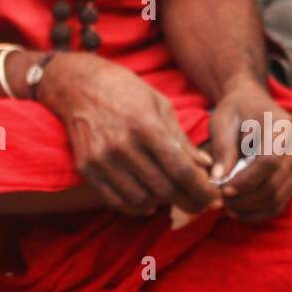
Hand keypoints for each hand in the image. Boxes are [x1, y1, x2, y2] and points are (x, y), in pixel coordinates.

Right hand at [39, 52, 218, 217]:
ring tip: (173, 197)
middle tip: (201, 204)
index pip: (181, 170)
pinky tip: (149, 200)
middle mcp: (122, 145)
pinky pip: (116, 201)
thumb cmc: (123, 89)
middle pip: (164, 188)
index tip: (215, 198)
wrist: (77, 84)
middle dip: (189, 201)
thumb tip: (205, 166)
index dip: (202, 189)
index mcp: (145, 125)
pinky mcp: (86, 168)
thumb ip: (180, 139)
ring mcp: (101, 159)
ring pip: (142, 199)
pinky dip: (137, 207)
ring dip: (163, 204)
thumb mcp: (159, 104)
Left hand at [210, 77, 291, 221]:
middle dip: (245, 198)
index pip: (269, 161)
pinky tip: (238, 210)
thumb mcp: (222, 120)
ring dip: (250, 207)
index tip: (223, 189)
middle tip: (220, 200)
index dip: (246, 180)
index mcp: (282, 125)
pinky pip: (281, 202)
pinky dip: (259, 211)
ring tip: (226, 205)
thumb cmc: (235, 110)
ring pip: (278, 197)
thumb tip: (219, 178)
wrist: (253, 104)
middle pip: (275, 183)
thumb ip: (222, 147)